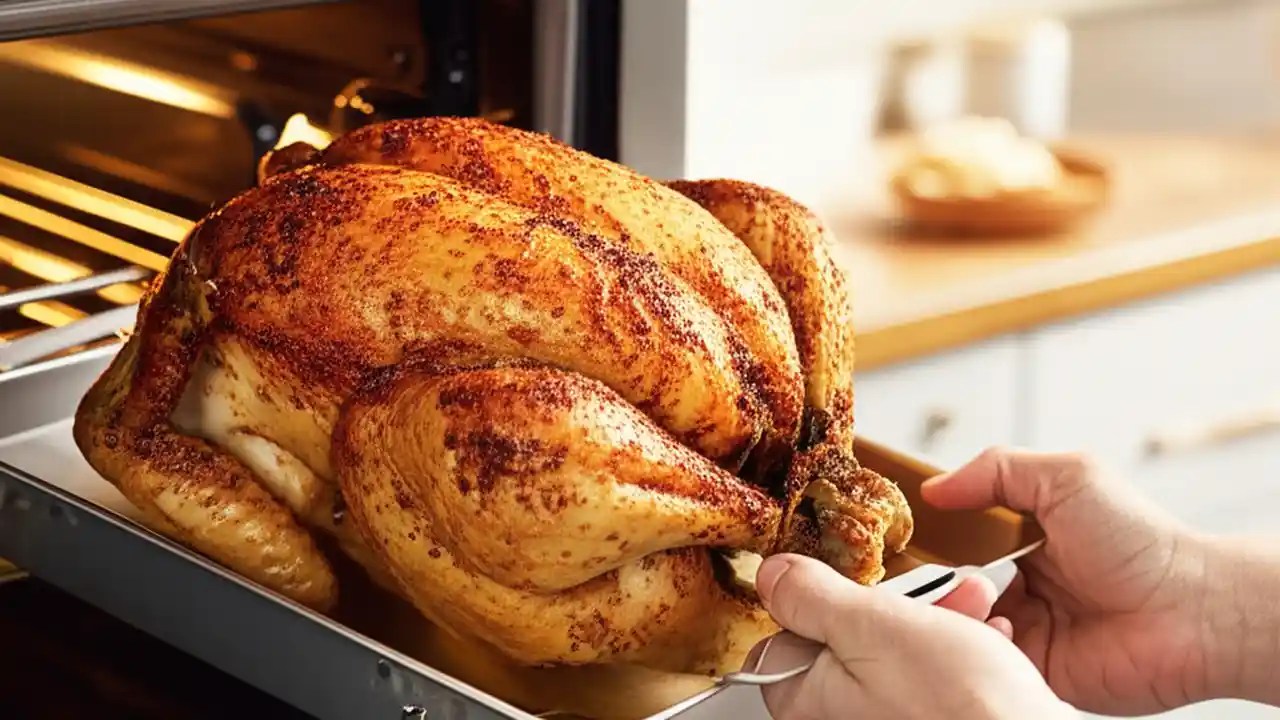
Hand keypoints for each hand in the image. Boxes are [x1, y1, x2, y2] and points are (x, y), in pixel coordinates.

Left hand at [749, 553, 1072, 719]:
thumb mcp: (872, 625)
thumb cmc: (958, 703)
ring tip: (969, 605)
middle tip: (930, 593)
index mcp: (809, 701)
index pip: (784, 638)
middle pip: (847, 641)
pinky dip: (959, 653)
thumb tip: (773, 577)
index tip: (856, 583)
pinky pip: (932, 681)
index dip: (823, 601)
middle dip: (896, 604)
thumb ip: (812, 598)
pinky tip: (984, 638)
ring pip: (897, 655)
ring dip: (936, 618)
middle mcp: (843, 719)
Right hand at [922, 447, 1218, 714]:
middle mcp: (1016, 580)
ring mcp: (1022, 625)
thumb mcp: (1067, 477)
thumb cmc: (1140, 540)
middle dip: (928, 572)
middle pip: (944, 577)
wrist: (1189, 611)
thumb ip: (996, 470)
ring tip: (975, 591)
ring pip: (956, 617)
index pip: (954, 533)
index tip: (898, 527)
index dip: (926, 531)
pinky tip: (999, 624)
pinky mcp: (1029, 666)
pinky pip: (981, 655)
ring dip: (953, 604)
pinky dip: (978, 640)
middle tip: (922, 564)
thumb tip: (933, 489)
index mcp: (1020, 535)